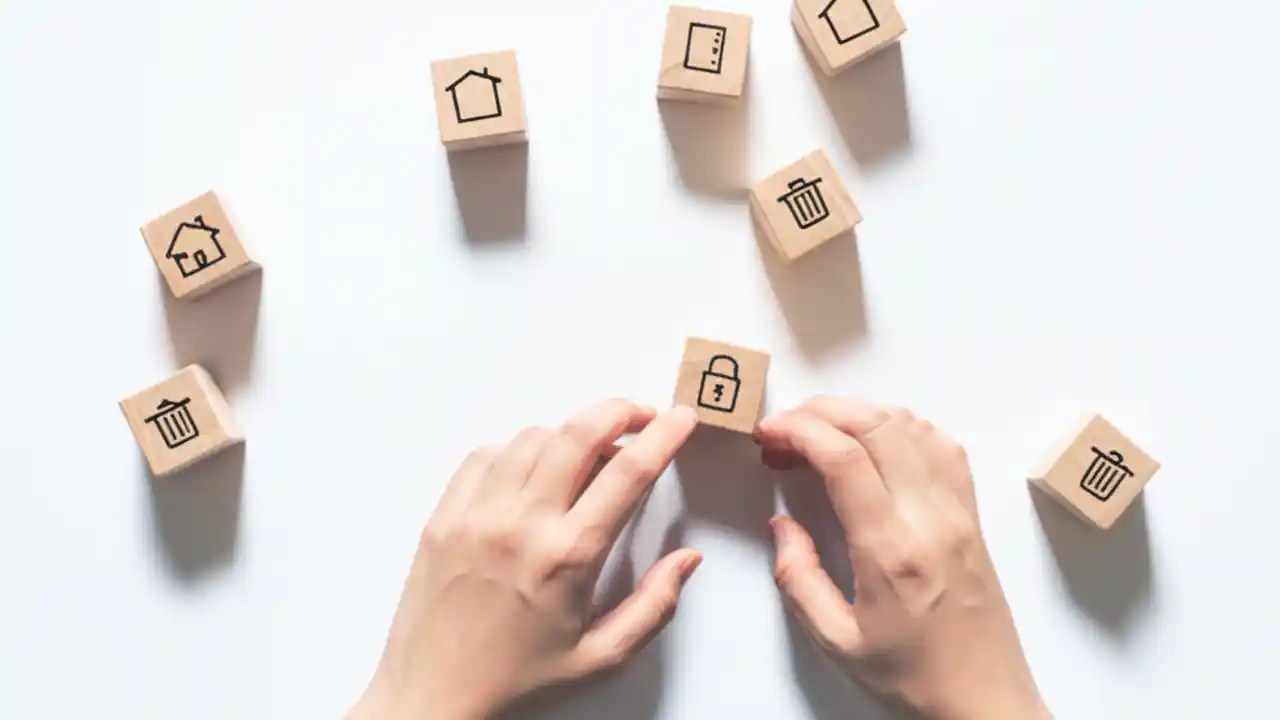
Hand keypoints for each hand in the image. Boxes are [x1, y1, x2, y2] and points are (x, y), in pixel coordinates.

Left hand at [349, 400, 700, 719]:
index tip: (681, 418)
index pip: (628, 473)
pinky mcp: (445, 515)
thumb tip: (687, 558)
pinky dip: (518, 451)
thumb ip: (653, 606)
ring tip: (588, 455)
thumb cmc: (516, 679)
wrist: (431, 696)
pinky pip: (486, 455)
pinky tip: (532, 473)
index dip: (664, 436)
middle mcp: (522, 524)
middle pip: (579, 433)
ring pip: (533, 438)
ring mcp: (477, 514)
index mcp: (568, 557)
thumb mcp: (599, 657)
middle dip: (620, 411)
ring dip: (569, 434)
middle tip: (641, 416)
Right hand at [758, 398, 1048, 719]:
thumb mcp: (836, 640)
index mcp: (892, 550)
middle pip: (876, 424)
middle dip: (820, 411)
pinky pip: (940, 443)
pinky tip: (873, 440)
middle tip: (784, 430)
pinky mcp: (971, 511)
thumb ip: (798, 577)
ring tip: (820, 433)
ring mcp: (957, 509)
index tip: (768, 434)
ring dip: (858, 412)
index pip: (845, 456)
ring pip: (909, 424)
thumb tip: (780, 524)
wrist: (985, 698)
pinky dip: (900, 425)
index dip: (799, 429)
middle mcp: (930, 517)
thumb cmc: (913, 675)